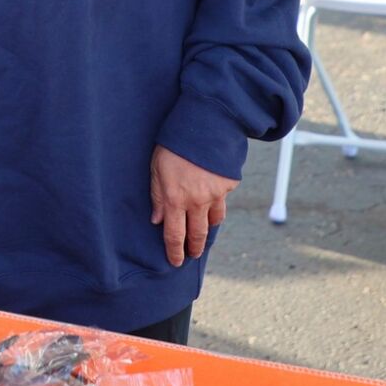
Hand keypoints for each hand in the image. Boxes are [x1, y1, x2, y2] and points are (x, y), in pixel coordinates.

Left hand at [150, 146, 237, 266]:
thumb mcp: (156, 168)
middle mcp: (197, 201)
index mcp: (175, 199)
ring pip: (213, 221)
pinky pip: (222, 200)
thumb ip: (157, 196)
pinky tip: (211, 199)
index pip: (174, 234)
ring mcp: (215, 194)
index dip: (175, 251)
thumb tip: (156, 220)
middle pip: (197, 234)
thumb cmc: (175, 144)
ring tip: (203, 232)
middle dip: (194, 248)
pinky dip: (216, 204)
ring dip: (207, 229)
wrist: (205, 124)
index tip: (175, 261)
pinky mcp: (228, 185)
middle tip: (192, 255)